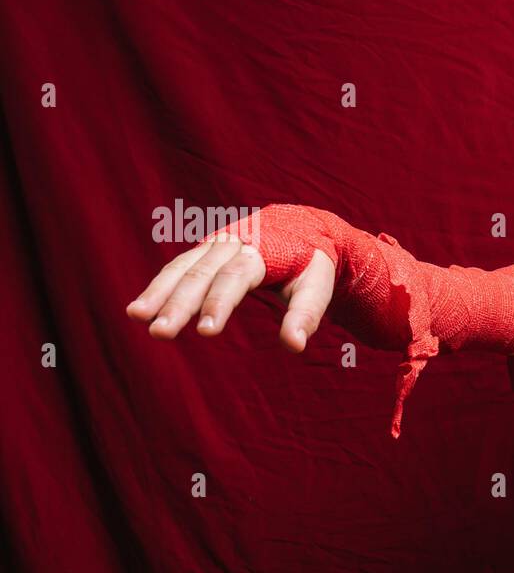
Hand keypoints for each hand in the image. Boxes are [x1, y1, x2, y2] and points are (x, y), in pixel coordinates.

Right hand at [124, 233, 336, 351]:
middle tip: (160, 333)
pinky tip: (139, 310)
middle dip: (178, 304)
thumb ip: (306, 314)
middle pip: (200, 275)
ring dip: (157, 294)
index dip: (219, 303)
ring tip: (137, 317)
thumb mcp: (317, 284)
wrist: (295, 227)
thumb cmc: (308, 262)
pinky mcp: (201, 254)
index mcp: (260, 250)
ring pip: (181, 269)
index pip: (235, 278)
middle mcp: (231, 244)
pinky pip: (176, 269)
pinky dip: (157, 288)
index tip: (205, 331)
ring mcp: (212, 247)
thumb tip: (294, 345)